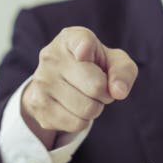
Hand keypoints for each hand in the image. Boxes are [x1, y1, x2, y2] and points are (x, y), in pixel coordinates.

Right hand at [22, 26, 138, 148]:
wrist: (59, 82)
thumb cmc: (93, 67)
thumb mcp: (113, 61)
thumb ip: (123, 70)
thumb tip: (118, 92)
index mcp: (70, 39)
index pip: (81, 42)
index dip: (85, 49)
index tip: (83, 54)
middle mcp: (51, 57)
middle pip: (96, 87)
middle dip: (105, 93)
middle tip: (98, 88)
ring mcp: (42, 81)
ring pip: (87, 109)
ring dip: (95, 109)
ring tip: (86, 97)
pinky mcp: (39, 106)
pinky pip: (76, 124)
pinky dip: (83, 121)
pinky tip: (74, 108)